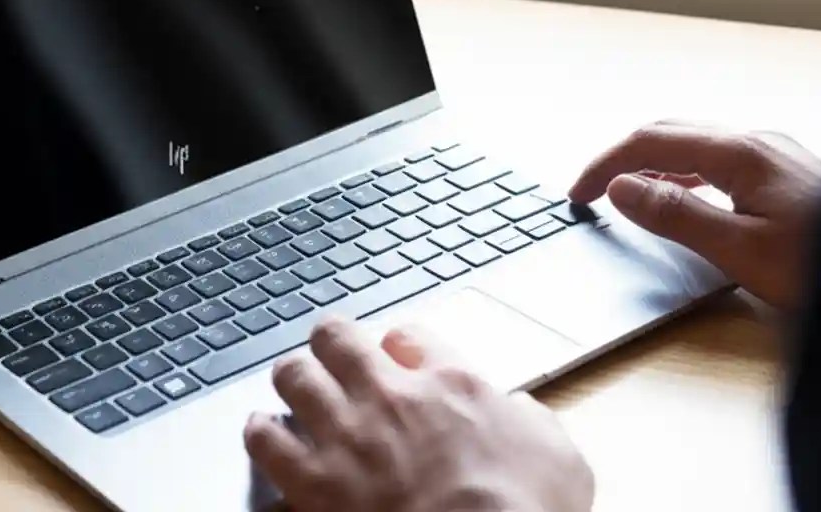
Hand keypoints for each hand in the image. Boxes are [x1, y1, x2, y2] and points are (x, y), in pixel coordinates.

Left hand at [244, 317, 593, 511]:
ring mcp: (346, 439)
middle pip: (336, 337)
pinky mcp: (313, 485)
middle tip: (333, 356)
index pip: (410, 334)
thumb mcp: (559, 456)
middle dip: (331, 343)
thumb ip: (532, 420)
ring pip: (292, 377)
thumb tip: (518, 410)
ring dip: (294, 379)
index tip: (398, 353)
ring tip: (295, 385)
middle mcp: (390, 399)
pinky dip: (261, 433)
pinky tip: (263, 432)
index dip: (400, 343)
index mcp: (453, 385)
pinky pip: (265, 441)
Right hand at [568, 121, 820, 309]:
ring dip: (651, 166)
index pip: (651, 142)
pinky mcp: (784, 175)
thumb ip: (675, 213)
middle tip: (590, 192)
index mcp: (741, 154)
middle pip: (670, 134)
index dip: (605, 165)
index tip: (576, 194)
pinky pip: (717, 162)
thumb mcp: (738, 248)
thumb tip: (621, 187)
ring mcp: (773, 156)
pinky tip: (680, 200)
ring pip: (694, 147)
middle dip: (622, 159)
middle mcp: (756, 144)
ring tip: (624, 197)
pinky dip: (681, 175)